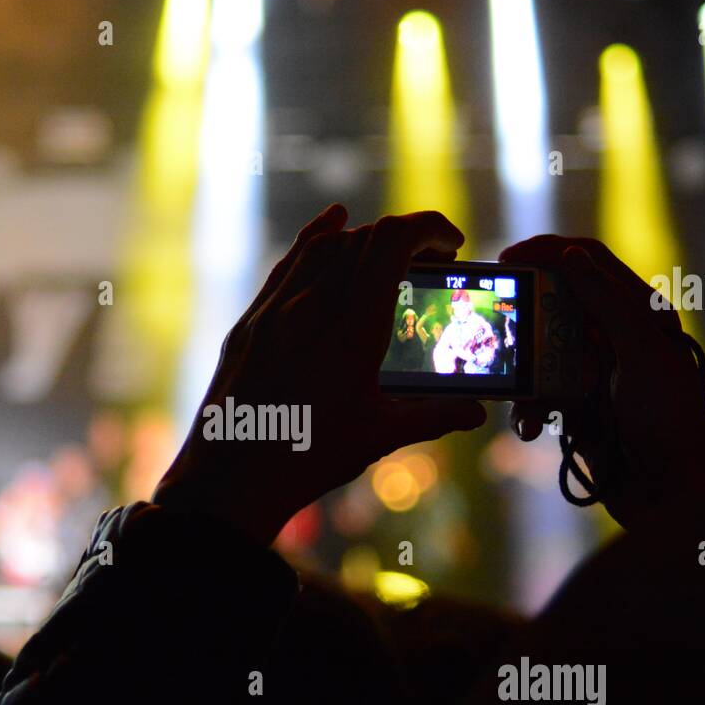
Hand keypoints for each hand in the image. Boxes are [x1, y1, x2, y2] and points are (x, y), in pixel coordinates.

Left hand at [153, 205, 486, 545]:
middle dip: (406, 237)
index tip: (451, 243)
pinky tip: (333, 224)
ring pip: (325, 246)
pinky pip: (288, 263)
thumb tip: (476, 412)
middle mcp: (311, 309)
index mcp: (352, 332)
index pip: (393, 245)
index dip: (429, 229)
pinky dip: (316, 238)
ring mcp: (275, 312)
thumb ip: (433, 417)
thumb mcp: (378, 437)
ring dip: (365, 238)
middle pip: (364, 239)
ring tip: (391, 253)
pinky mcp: (250, 323)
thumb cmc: (307, 461)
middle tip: (430, 259)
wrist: (228, 480)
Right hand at [499, 235, 704, 528]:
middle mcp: (614, 338)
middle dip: (524, 321)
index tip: (508, 259)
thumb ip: (606, 302)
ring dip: (523, 378)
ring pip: (538, 356)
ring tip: (522, 399)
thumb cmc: (668, 418)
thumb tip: (570, 253)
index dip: (549, 252)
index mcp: (638, 314)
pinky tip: (532, 430)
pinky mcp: (575, 410)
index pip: (588, 262)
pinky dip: (528, 412)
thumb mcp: (640, 351)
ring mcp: (592, 375)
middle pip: (554, 307)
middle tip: (493, 329)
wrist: (671, 494)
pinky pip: (537, 397)